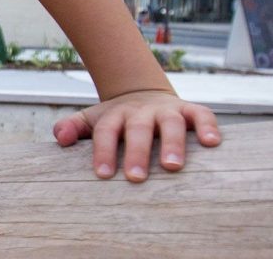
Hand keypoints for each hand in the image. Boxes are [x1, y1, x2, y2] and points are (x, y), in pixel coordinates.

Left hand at [53, 89, 219, 181]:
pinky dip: (207, 126)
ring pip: (171, 123)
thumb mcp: (92, 120)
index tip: (102, 175)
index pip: (106, 132)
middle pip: (138, 129)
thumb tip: (61, 138)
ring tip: (172, 166)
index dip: (103, 151)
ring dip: (172, 143)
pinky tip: (211, 143)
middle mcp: (141, 111)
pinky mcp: (190, 110)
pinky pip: (202, 114)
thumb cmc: (116, 120)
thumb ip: (73, 127)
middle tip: (135, 177)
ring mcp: (167, 110)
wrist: (142, 94)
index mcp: (116, 115)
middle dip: (137, 152)